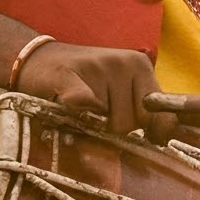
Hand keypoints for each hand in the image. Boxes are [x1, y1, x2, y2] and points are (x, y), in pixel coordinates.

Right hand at [18, 42, 177, 141]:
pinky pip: (82, 102)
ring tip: (83, 107)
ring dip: (94, 124)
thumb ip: (141, 108)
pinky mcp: (68, 74)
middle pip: (133, 122)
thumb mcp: (120, 88)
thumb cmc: (83, 80)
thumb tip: (163, 139)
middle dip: (117, 129)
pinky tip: (69, 104)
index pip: (161, 113)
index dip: (153, 133)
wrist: (35, 59)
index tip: (143, 140)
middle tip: (99, 115)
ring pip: (108, 122)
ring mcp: (97, 67)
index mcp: (141, 66)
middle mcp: (125, 63)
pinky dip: (76, 110)